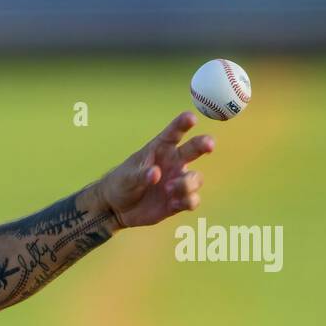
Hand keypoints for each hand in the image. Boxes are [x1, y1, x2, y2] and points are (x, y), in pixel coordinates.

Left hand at [94, 112, 215, 228]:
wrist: (116, 207)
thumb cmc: (121, 183)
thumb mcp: (126, 177)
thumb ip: (141, 175)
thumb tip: (156, 173)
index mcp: (160, 149)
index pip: (174, 133)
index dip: (183, 124)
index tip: (190, 118)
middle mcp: (174, 163)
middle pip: (194, 149)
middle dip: (204, 144)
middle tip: (209, 144)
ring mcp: (178, 181)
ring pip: (195, 178)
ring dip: (186, 183)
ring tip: (168, 188)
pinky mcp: (178, 201)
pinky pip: (192, 200)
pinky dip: (187, 201)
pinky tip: (173, 204)